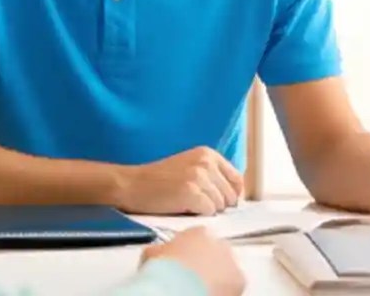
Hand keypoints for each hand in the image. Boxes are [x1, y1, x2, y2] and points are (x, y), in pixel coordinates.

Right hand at [119, 146, 243, 214]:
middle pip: (231, 195)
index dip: (230, 196)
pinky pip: (208, 212)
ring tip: (187, 205)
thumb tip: (235, 199)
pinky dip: (198, 215)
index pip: (237, 180)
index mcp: (208, 154)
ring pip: (220, 205)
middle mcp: (206, 162)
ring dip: (206, 211)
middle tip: (196, 205)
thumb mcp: (189, 167)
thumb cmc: (159, 181)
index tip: (219, 203)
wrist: (131, 185)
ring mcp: (198, 176)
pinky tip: (183, 208)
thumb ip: (212, 176)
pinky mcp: (190, 192)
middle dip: (218, 205)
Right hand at [141, 227, 244, 294]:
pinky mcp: (239, 282)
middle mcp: (220, 244)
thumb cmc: (163, 270)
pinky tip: (208, 294)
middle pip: (214, 254)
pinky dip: (222, 291)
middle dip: (205, 265)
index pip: (197, 239)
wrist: (177, 289)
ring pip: (225, 270)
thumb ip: (159, 250)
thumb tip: (157, 254)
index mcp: (199, 233)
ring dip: (215, 278)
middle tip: (190, 280)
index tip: (180, 265)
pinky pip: (232, 287)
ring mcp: (232, 262)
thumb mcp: (152, 255)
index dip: (187, 253)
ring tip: (199, 289)